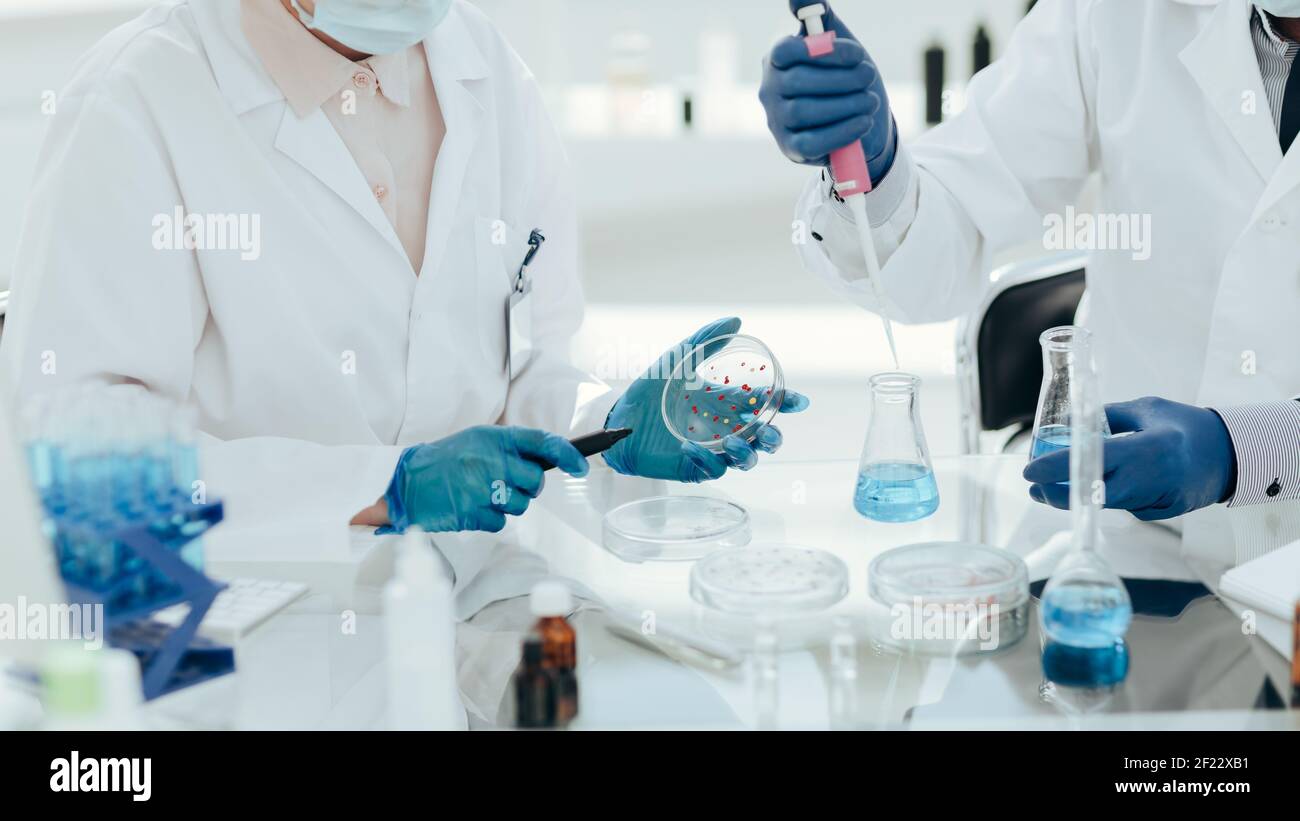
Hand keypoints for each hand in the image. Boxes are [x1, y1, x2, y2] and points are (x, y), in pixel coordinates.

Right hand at [381, 426, 588, 532]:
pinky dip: (490, 517)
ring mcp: (482, 488)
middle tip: (506, 482)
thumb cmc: (447, 460)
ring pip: (520, 504)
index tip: (582, 467)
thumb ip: (511, 447)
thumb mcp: (479, 441)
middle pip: (535, 481)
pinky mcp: (473, 513)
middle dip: (527, 486)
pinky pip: (500, 521)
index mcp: (494, 438)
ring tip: (481, 492)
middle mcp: (491, 461)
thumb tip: (551, 459)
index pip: (543, 442)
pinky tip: (471, 505)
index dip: (568, 455)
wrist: (406, 480)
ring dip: (507, 503)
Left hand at [604, 318, 809, 482]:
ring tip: (734, 442)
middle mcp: (726, 428)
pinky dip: (707, 460)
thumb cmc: (650, 390)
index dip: (785, 403)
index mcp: (727, 402)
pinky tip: (690, 446)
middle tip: (767, 431)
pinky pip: (713, 470)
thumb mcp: (676, 360)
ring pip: (747, 460)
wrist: (621, 417)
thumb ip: (704, 341)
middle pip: (764, 438)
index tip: (797, 402)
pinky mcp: (695, 467)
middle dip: (773, 437)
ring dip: (747, 453)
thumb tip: (735, 321)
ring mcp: (713, 449)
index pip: (765, 404)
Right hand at [760, 1, 897, 182]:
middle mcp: (770, 91)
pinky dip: (842, 131)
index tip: (855, 53)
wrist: (860, 123)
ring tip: (870, 100)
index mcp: (777, 61)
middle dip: (841, 78)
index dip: (821, 50)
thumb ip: (820, 18)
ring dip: (845, 104)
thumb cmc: (844, 79)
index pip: (784, 52)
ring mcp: (778, 122)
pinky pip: (812, 142)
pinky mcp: (792, 149)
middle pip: (798, 82)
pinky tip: (863, 121)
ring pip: (804, 112)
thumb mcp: (837, 44)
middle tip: (869, 75)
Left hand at [1024, 397, 1235, 521]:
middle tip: (1035, 487)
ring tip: (1058, 483)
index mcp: (1146, 448)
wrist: (1229, 453)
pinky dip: (1111, 494)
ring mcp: (1159, 499)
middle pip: (1092, 494)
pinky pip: (1126, 505)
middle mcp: (1151, 478)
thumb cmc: (1184, 424)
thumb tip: (1068, 423)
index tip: (1029, 471)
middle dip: (1057, 494)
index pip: (1091, 461)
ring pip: (1107, 502)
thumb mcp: (1145, 409)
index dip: (1055, 469)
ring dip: (1080, 494)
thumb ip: (1106, 417)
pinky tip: (1113, 482)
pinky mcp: (1163, 512)